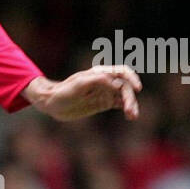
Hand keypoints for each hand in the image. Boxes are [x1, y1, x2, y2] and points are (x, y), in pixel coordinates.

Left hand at [24, 66, 141, 120]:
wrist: (52, 104)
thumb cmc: (62, 92)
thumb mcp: (78, 85)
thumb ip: (96, 80)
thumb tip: (114, 82)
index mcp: (99, 73)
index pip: (121, 72)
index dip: (132, 78)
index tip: (138, 89)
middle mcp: (105, 81)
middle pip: (125, 87)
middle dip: (130, 98)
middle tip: (130, 111)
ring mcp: (105, 92)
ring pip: (124, 96)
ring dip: (131, 105)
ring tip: (132, 116)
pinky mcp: (103, 103)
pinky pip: (120, 104)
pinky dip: (127, 109)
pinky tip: (130, 116)